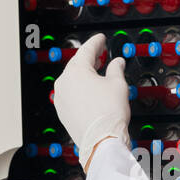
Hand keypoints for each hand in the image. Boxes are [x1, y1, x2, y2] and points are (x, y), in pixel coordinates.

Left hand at [52, 33, 130, 171]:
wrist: (101, 141)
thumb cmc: (108, 114)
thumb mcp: (118, 84)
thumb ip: (116, 69)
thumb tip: (117, 63)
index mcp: (76, 71)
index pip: (87, 50)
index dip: (96, 42)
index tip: (100, 39)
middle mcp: (64, 82)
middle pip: (77, 64)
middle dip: (90, 58)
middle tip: (100, 53)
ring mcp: (61, 98)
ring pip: (73, 80)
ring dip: (85, 75)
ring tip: (97, 73)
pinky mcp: (62, 112)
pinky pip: (71, 94)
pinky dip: (80, 90)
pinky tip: (91, 92)